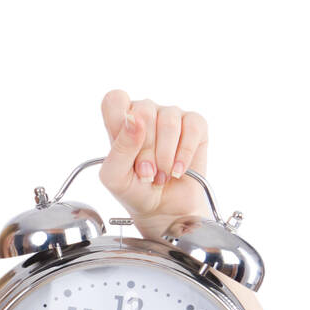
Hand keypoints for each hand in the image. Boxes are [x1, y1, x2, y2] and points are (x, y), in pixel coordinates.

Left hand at [98, 89, 213, 240]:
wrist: (163, 209)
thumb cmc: (135, 190)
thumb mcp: (115, 177)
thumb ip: (119, 148)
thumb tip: (134, 118)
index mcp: (120, 121)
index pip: (115, 99)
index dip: (120, 121)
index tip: (128, 148)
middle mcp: (145, 113)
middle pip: (143, 112)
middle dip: (145, 150)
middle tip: (147, 172)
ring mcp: (170, 116)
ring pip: (169, 121)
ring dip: (165, 156)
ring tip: (162, 174)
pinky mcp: (195, 124)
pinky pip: (192, 127)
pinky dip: (185, 154)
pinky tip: (178, 169)